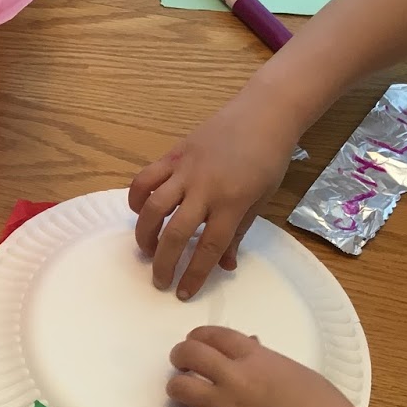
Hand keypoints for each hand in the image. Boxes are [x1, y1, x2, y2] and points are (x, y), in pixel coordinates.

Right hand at [130, 93, 296, 299]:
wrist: (264, 113)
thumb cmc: (269, 158)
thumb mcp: (261, 199)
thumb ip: (238, 233)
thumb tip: (224, 266)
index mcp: (233, 202)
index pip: (209, 247)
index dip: (194, 274)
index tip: (183, 293)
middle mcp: (205, 189)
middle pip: (175, 233)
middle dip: (164, 262)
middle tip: (159, 280)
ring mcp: (185, 170)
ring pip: (153, 208)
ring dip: (144, 234)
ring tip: (147, 249)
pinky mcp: (173, 155)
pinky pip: (146, 179)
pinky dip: (137, 198)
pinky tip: (139, 211)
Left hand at [166, 326, 365, 406]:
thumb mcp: (296, 371)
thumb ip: (265, 359)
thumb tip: (248, 348)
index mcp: (258, 358)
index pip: (214, 335)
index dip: (198, 337)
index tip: (195, 343)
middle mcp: (237, 378)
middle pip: (188, 353)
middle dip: (180, 357)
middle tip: (183, 366)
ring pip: (178, 388)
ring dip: (178, 389)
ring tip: (188, 396)